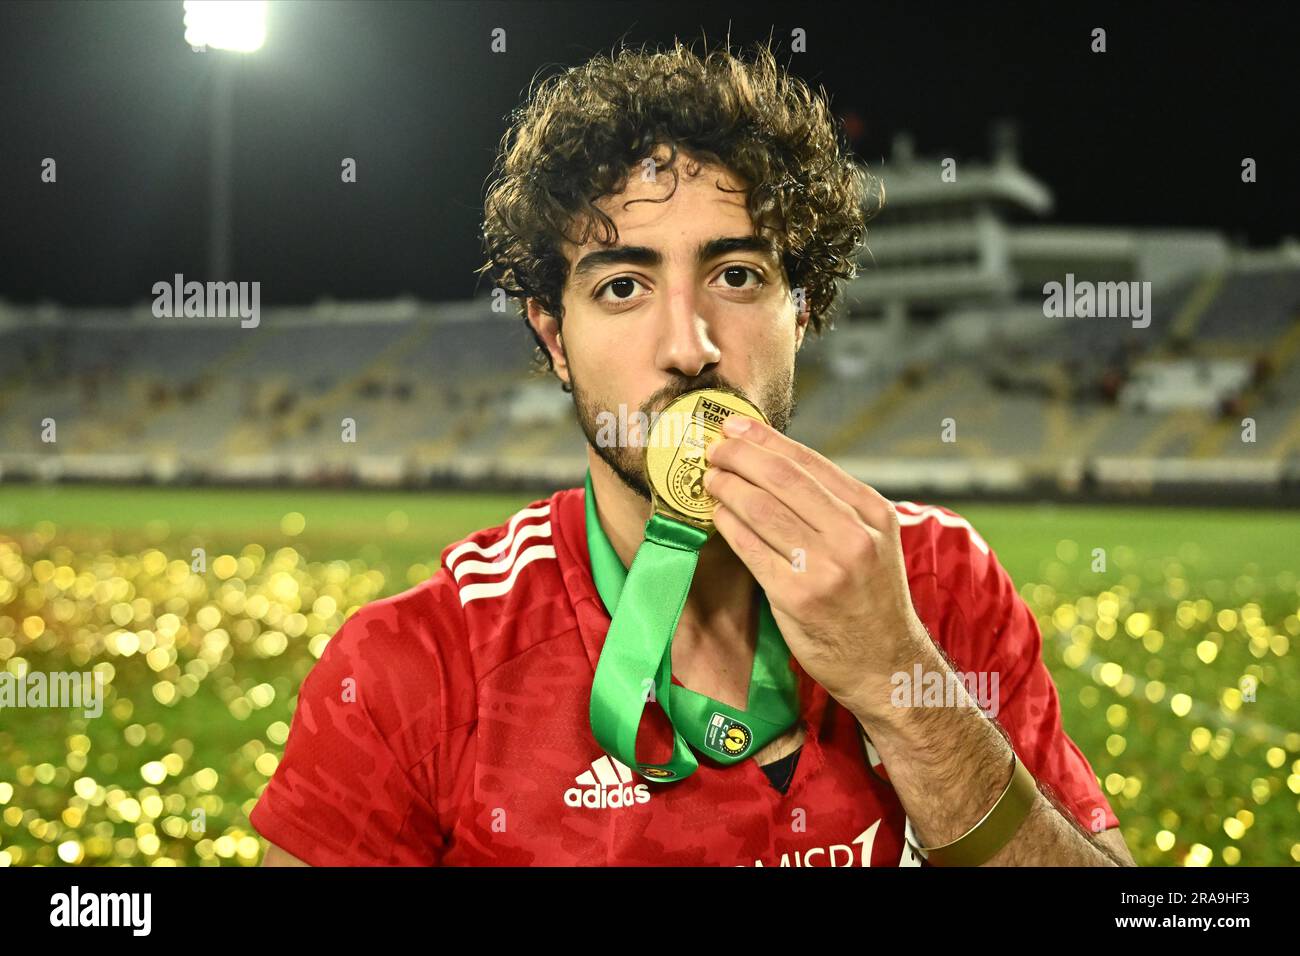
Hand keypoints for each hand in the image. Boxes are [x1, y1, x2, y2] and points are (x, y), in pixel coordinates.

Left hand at [703, 415, 929, 722]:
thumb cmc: (870, 598)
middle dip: (740, 457)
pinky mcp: (797, 596)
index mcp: (873, 513)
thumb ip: (835, 506)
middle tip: (713, 448)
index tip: (735, 427)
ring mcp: (826, 567)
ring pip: (762, 510)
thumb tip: (775, 463)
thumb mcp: (874, 541)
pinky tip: (717, 514)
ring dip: (728, 488)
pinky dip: (729, 525)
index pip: (809, 463)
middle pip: (782, 479)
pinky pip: (752, 549)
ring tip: (710, 478)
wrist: (886, 664)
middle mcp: (853, 536)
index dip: (766, 440)